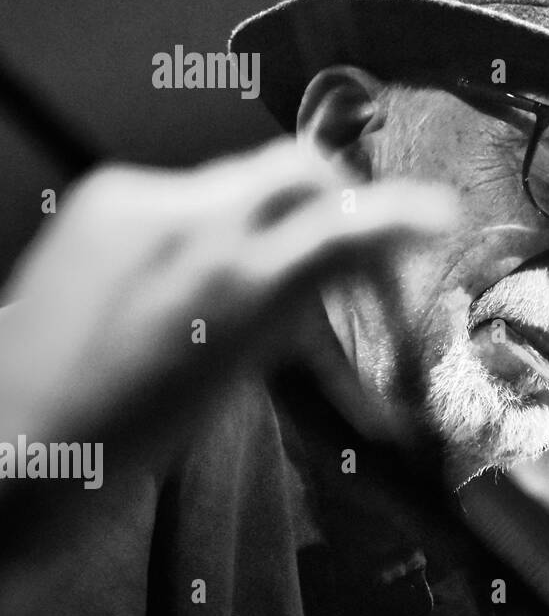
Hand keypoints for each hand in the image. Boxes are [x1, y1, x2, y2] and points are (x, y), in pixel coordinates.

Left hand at [0, 138, 457, 458]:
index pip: (343, 222)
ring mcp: (140, 202)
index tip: (438, 215)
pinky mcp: (105, 197)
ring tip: (258, 279)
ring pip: (244, 182)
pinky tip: (194, 276)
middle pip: (298, 169)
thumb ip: (290, 314)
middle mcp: (189, 225)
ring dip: (272, 218)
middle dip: (339, 198)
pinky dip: (213, 224)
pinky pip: (189, 192)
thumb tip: (336, 278)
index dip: (402, 214)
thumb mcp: (232, 384)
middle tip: (351, 245)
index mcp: (233, 287)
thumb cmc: (118, 446)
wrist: (5, 447)